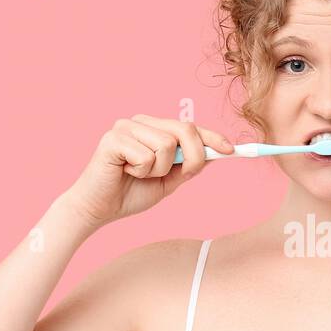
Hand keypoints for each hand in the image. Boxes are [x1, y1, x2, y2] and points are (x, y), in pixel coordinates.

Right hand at [61, 115, 234, 228]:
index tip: (232, 150)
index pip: (189, 126)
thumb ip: (189, 166)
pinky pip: (148, 156)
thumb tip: (216, 154)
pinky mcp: (113, 138)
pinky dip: (142, 172)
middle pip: (185, 130)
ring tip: (139, 174)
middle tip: (179, 175)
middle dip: (194, 157)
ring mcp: (126, 126)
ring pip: (168, 145)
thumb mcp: (169, 181)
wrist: (99, 209)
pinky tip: (125, 173)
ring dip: (160, 170)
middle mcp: (140, 121)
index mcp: (153, 127)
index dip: (213, 137)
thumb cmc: (131, 193)